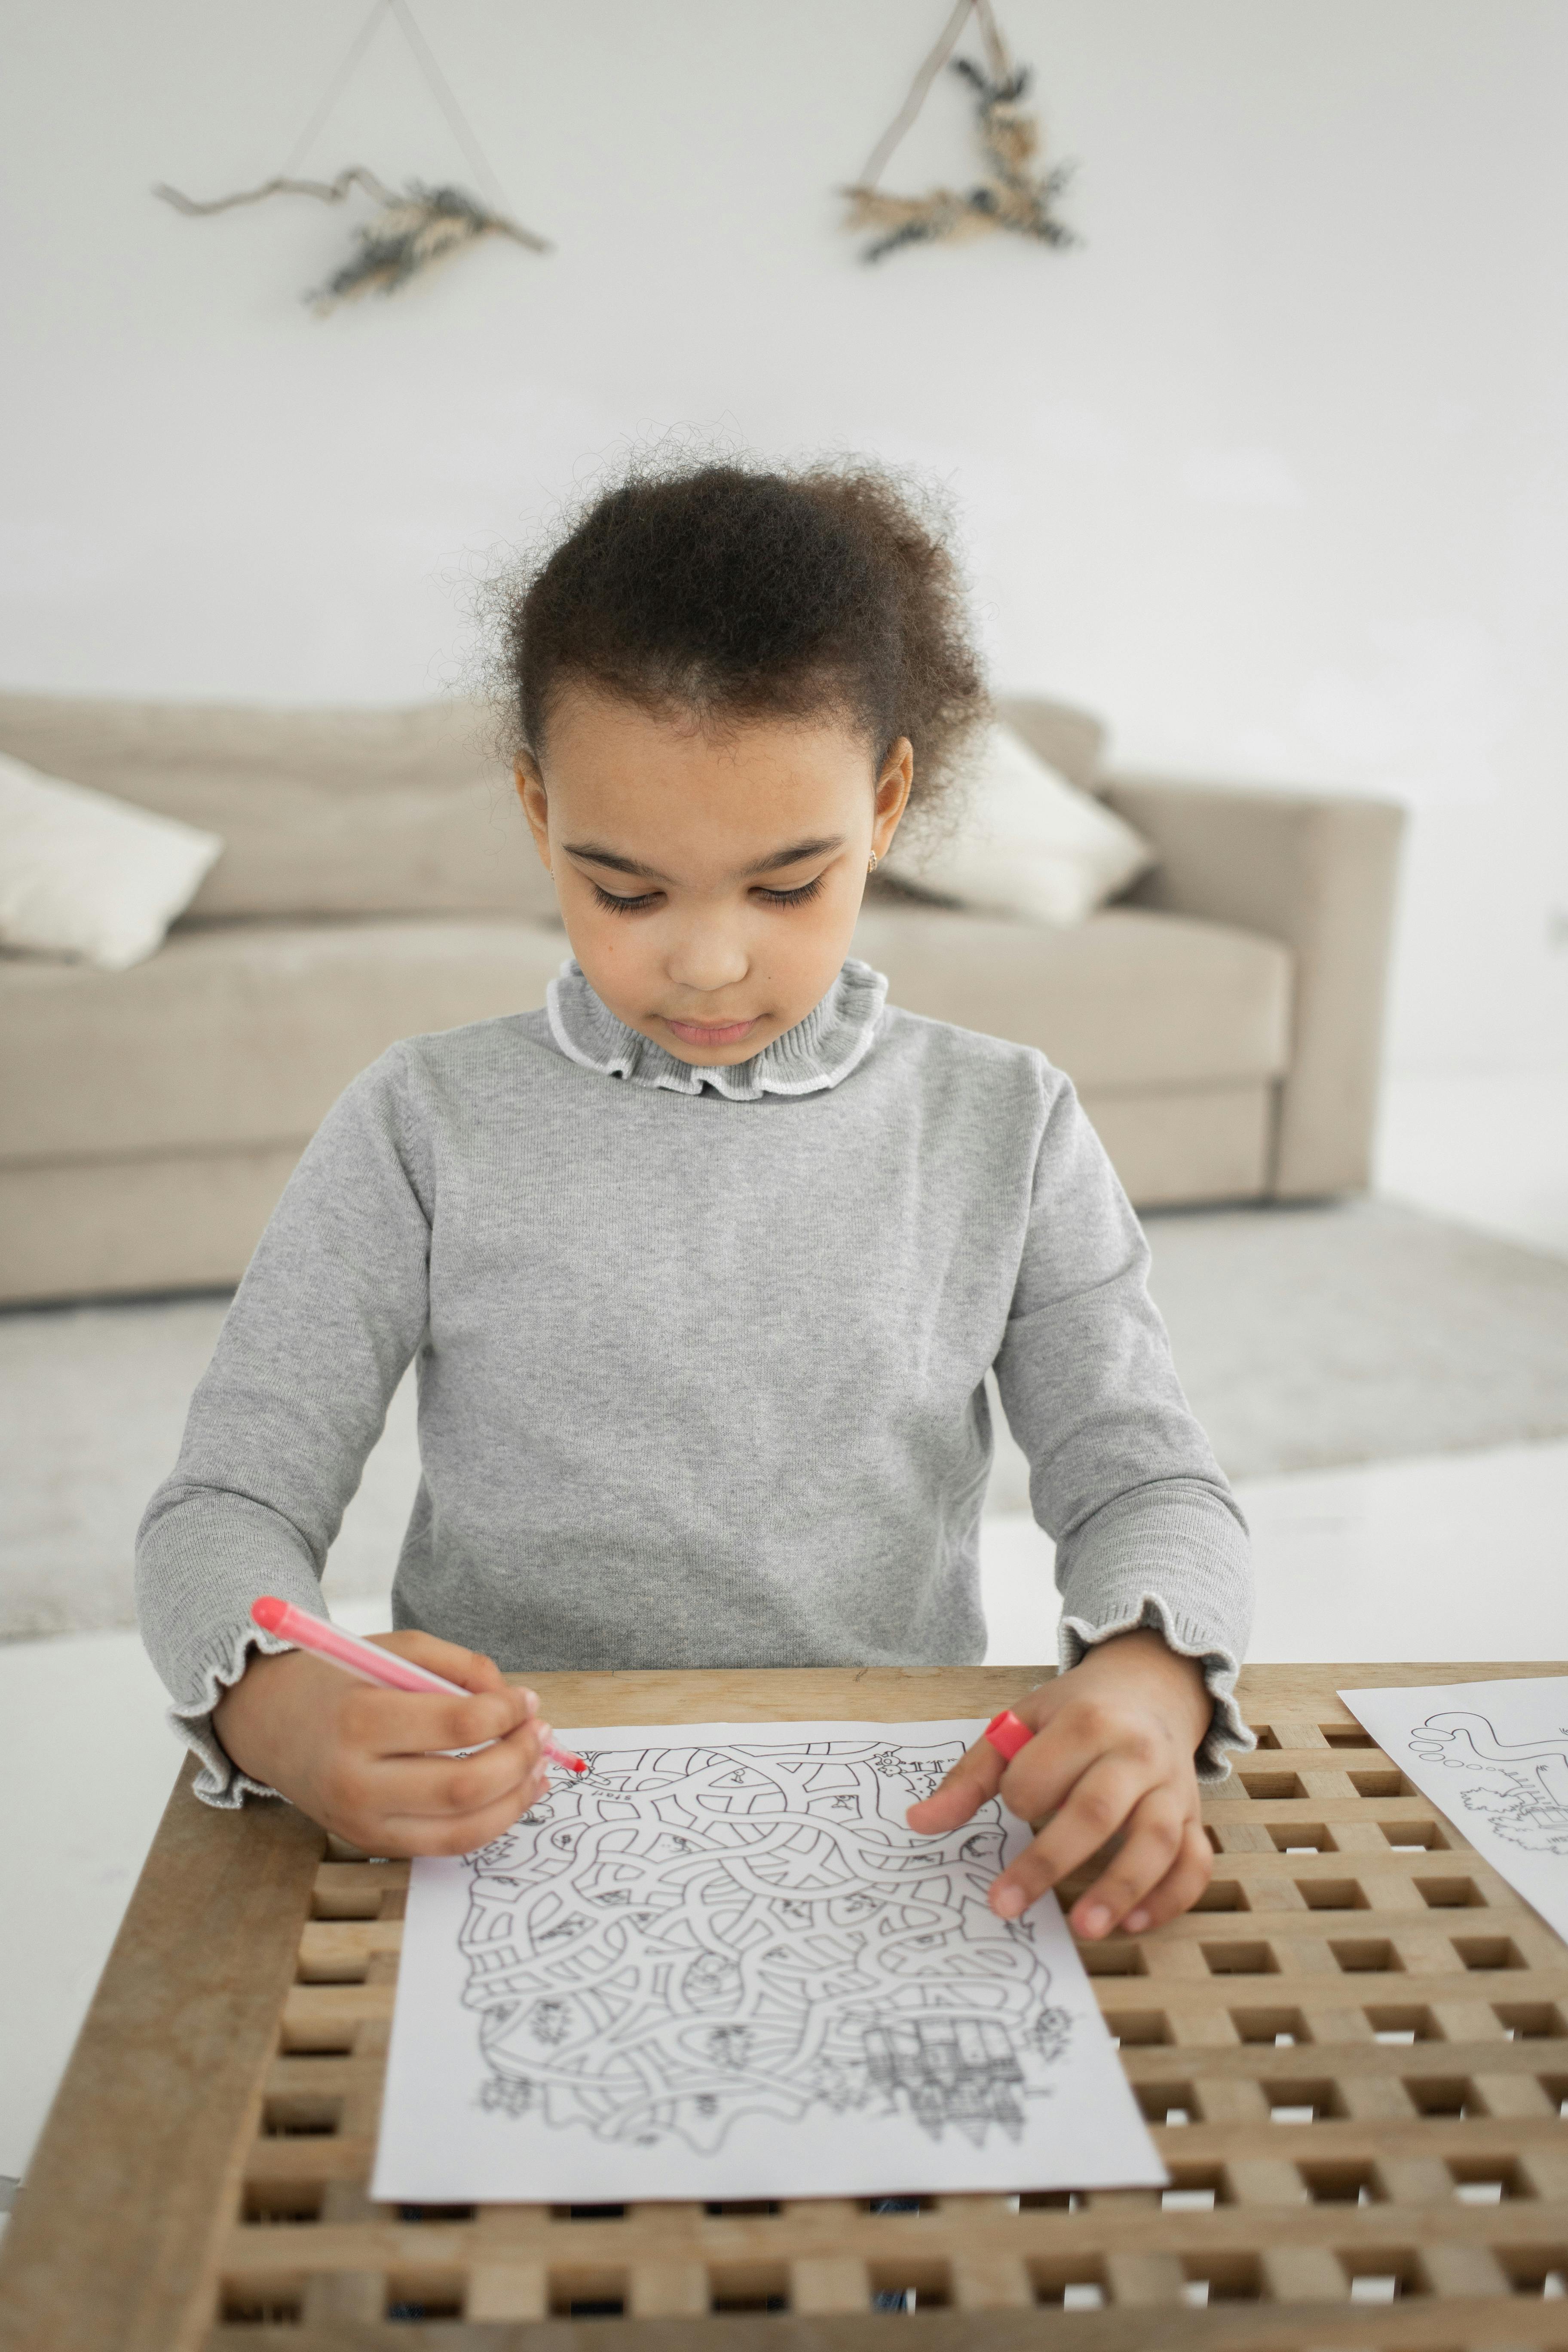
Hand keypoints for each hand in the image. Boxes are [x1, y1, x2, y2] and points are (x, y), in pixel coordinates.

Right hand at [211, 1629, 551, 1855]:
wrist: (270, 1723)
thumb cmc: (340, 1680)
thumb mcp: (396, 1649)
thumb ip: (462, 1667)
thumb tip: (517, 1702)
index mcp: (359, 1720)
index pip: (456, 1726)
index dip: (507, 1713)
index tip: (526, 1700)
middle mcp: (356, 1782)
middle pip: (463, 1787)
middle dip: (519, 1759)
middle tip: (540, 1732)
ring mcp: (361, 1823)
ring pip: (461, 1831)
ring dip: (515, 1799)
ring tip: (538, 1766)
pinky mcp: (370, 1844)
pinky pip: (445, 1846)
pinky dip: (489, 1823)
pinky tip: (513, 1794)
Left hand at [906, 1630, 1212, 1937]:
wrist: (1150, 1686)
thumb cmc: (1076, 1712)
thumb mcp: (1020, 1723)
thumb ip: (971, 1776)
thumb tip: (918, 1823)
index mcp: (1088, 1721)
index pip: (1042, 1775)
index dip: (1018, 1797)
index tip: (1011, 1807)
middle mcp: (1136, 1753)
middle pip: (1096, 1812)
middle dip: (1049, 1863)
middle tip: (1007, 1906)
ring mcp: (1171, 1787)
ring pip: (1156, 1841)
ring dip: (1121, 1888)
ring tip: (1085, 1930)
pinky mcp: (1193, 1816)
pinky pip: (1194, 1862)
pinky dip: (1171, 1896)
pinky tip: (1136, 1924)